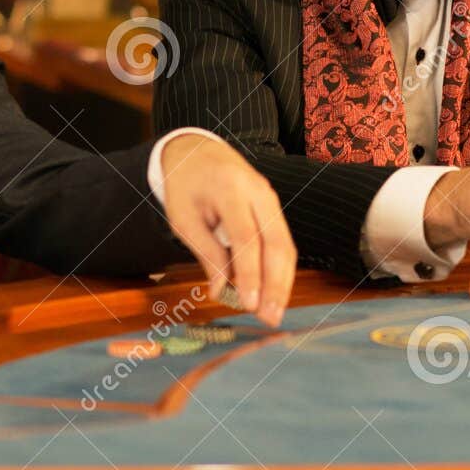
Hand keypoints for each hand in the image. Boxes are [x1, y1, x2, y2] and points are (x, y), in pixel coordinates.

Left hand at [159, 134, 295, 324]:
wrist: (197, 151)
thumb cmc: (185, 186)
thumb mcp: (183, 219)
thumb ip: (205, 252)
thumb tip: (219, 291)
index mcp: (230, 189)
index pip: (246, 238)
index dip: (249, 274)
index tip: (249, 304)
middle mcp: (259, 192)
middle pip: (276, 243)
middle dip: (275, 284)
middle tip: (270, 318)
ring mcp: (270, 198)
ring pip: (286, 245)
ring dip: (282, 282)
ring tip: (274, 313)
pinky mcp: (273, 208)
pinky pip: (282, 242)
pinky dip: (280, 270)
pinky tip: (274, 293)